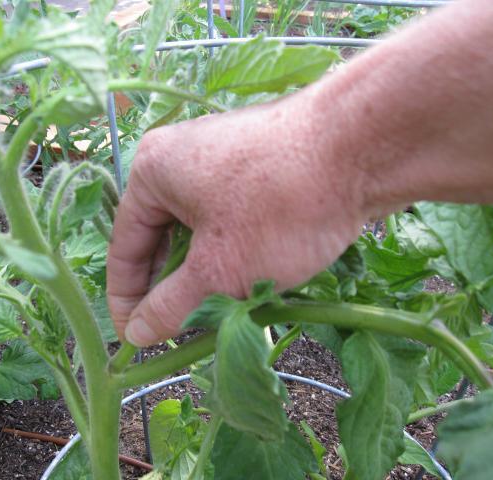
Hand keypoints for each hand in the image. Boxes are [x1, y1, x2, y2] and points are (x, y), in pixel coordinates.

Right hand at [106, 92, 368, 346]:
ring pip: (201, 231)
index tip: (136, 341)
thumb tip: (138, 334)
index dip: (127, 300)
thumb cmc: (280, 206)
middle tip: (180, 333)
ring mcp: (225, 156)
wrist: (367, 143)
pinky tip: (251, 280)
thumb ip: (171, 306)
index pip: (125, 247)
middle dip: (171, 288)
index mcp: (153, 170)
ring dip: (206, 274)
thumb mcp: (219, 271)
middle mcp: (183, 156)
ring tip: (219, 313)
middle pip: (162, 238)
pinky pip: (232, 218)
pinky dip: (234, 252)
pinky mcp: (261, 163)